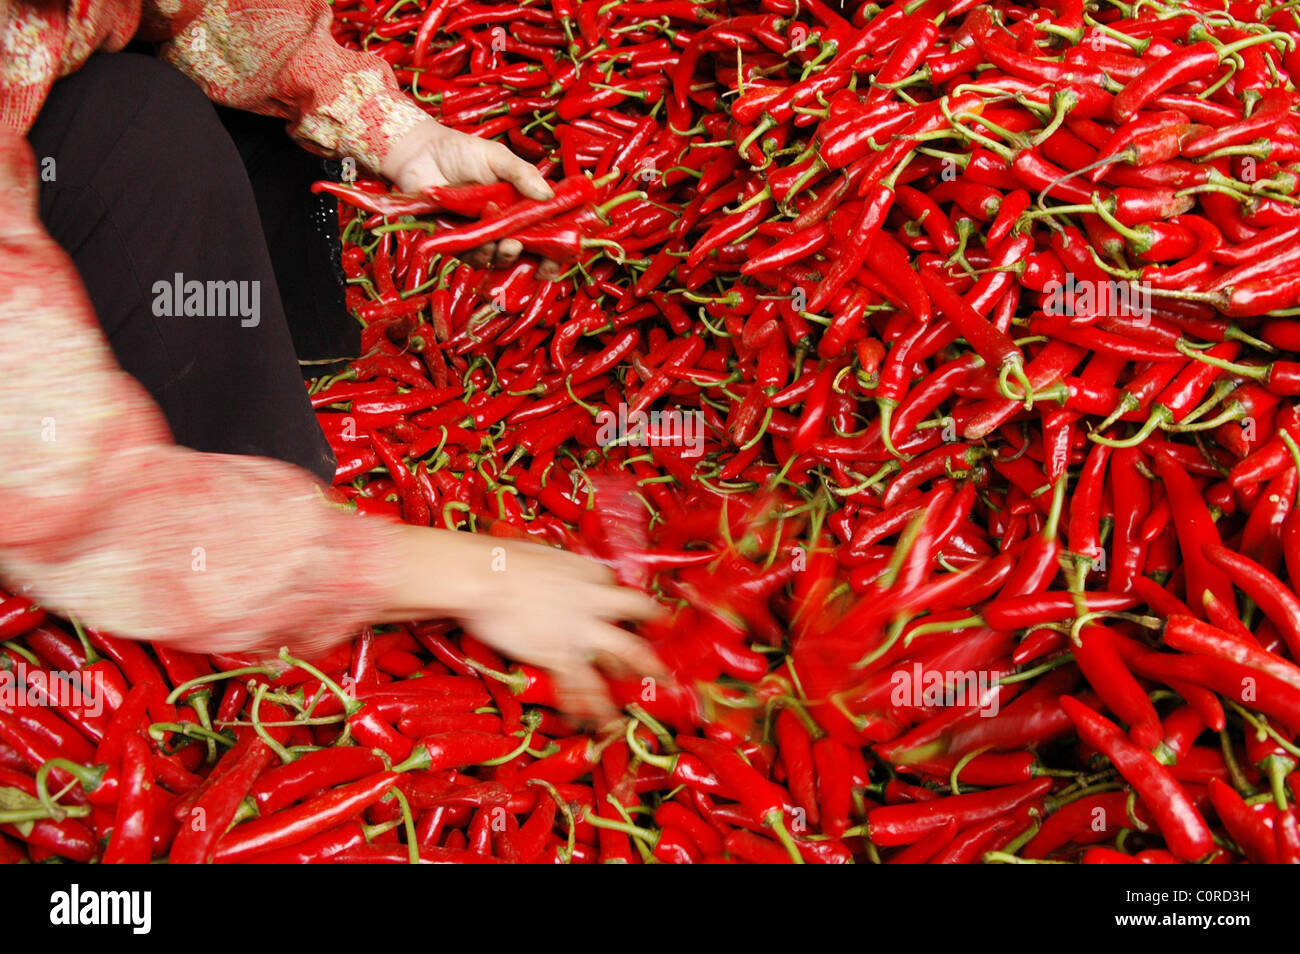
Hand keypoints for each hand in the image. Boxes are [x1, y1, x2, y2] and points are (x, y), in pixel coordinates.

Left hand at [380, 118, 552, 269]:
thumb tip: (548, 194)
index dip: (556, 248)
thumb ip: (523, 175)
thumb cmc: (462, 151)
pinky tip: (482, 240)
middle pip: (528, 253)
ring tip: (508, 244)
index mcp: (521, 205)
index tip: (562, 255)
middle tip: (527, 245)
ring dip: (507, 257)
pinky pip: (473, 258)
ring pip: (500, 258)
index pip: (546, 232)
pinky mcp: (458, 242)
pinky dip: (481, 254)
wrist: (422, 152)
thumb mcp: (498, 157)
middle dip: (533, 260)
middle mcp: (504, 223)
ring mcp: (482, 234)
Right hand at [385, 526, 667, 725]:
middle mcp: (596, 602)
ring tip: (657, 692)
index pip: (618, 592)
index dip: (622, 608)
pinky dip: (590, 709)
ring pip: (625, 656)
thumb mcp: (539, 554)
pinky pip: (582, 688)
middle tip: (666, 654)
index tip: (625, 618)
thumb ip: (556, 568)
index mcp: (591, 574)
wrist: (484, 578)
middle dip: (655, 635)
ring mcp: (583, 630)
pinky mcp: (561, 655)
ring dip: (642, 674)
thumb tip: (551, 568)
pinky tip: (597, 725)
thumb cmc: (501, 560)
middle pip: (639, 618)